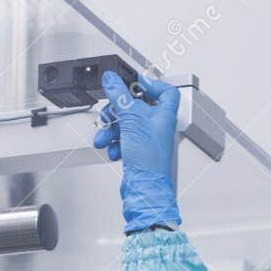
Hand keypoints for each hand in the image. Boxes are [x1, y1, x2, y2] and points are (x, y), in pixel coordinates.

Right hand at [93, 69, 180, 233]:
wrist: (145, 190)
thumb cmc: (149, 160)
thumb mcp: (132, 119)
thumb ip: (120, 96)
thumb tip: (111, 79)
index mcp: (164, 115)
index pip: (166, 91)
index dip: (151, 84)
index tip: (135, 83)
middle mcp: (158, 127)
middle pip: (137, 107)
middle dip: (119, 110)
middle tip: (109, 112)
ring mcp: (148, 140)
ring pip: (127, 124)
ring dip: (112, 129)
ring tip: (104, 137)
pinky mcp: (138, 153)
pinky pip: (124, 140)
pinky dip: (115, 143)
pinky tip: (112, 149)